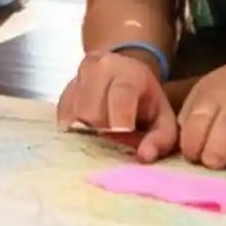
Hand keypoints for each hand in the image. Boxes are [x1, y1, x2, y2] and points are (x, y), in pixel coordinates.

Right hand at [56, 51, 176, 162]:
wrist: (123, 72)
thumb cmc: (146, 101)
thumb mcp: (163, 118)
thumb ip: (161, 138)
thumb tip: (144, 157)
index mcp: (128, 73)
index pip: (121, 93)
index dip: (119, 115)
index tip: (122, 132)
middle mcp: (98, 69)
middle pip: (91, 108)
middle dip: (102, 129)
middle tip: (113, 136)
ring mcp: (77, 78)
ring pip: (73, 114)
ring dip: (86, 131)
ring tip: (101, 131)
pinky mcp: (64, 92)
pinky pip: (62, 117)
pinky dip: (74, 129)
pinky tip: (87, 129)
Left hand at [178, 61, 225, 168]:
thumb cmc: (225, 92)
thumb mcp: (200, 96)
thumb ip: (188, 123)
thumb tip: (177, 152)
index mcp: (213, 97)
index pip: (197, 126)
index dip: (191, 147)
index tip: (192, 155)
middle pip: (225, 139)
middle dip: (215, 157)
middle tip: (213, 162)